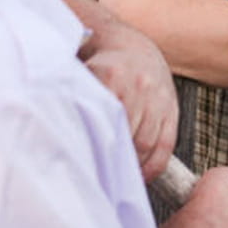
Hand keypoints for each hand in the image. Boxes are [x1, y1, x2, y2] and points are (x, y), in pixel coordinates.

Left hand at [81, 23, 177, 181]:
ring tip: (116, 178)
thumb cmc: (103, 68)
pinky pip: (166, 146)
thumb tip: (55, 129)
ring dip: (132, 166)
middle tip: (98, 176)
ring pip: (146, 143)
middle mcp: (139, 86)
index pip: (105, 120)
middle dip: (112, 158)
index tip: (87, 164)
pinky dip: (153, 166)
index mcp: (112, 75)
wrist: (134, 48)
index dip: (97, 146)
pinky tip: (140, 175)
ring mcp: (159, 99)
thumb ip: (73, 97)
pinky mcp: (172, 110)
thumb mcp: (84, 73)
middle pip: (126, 135)